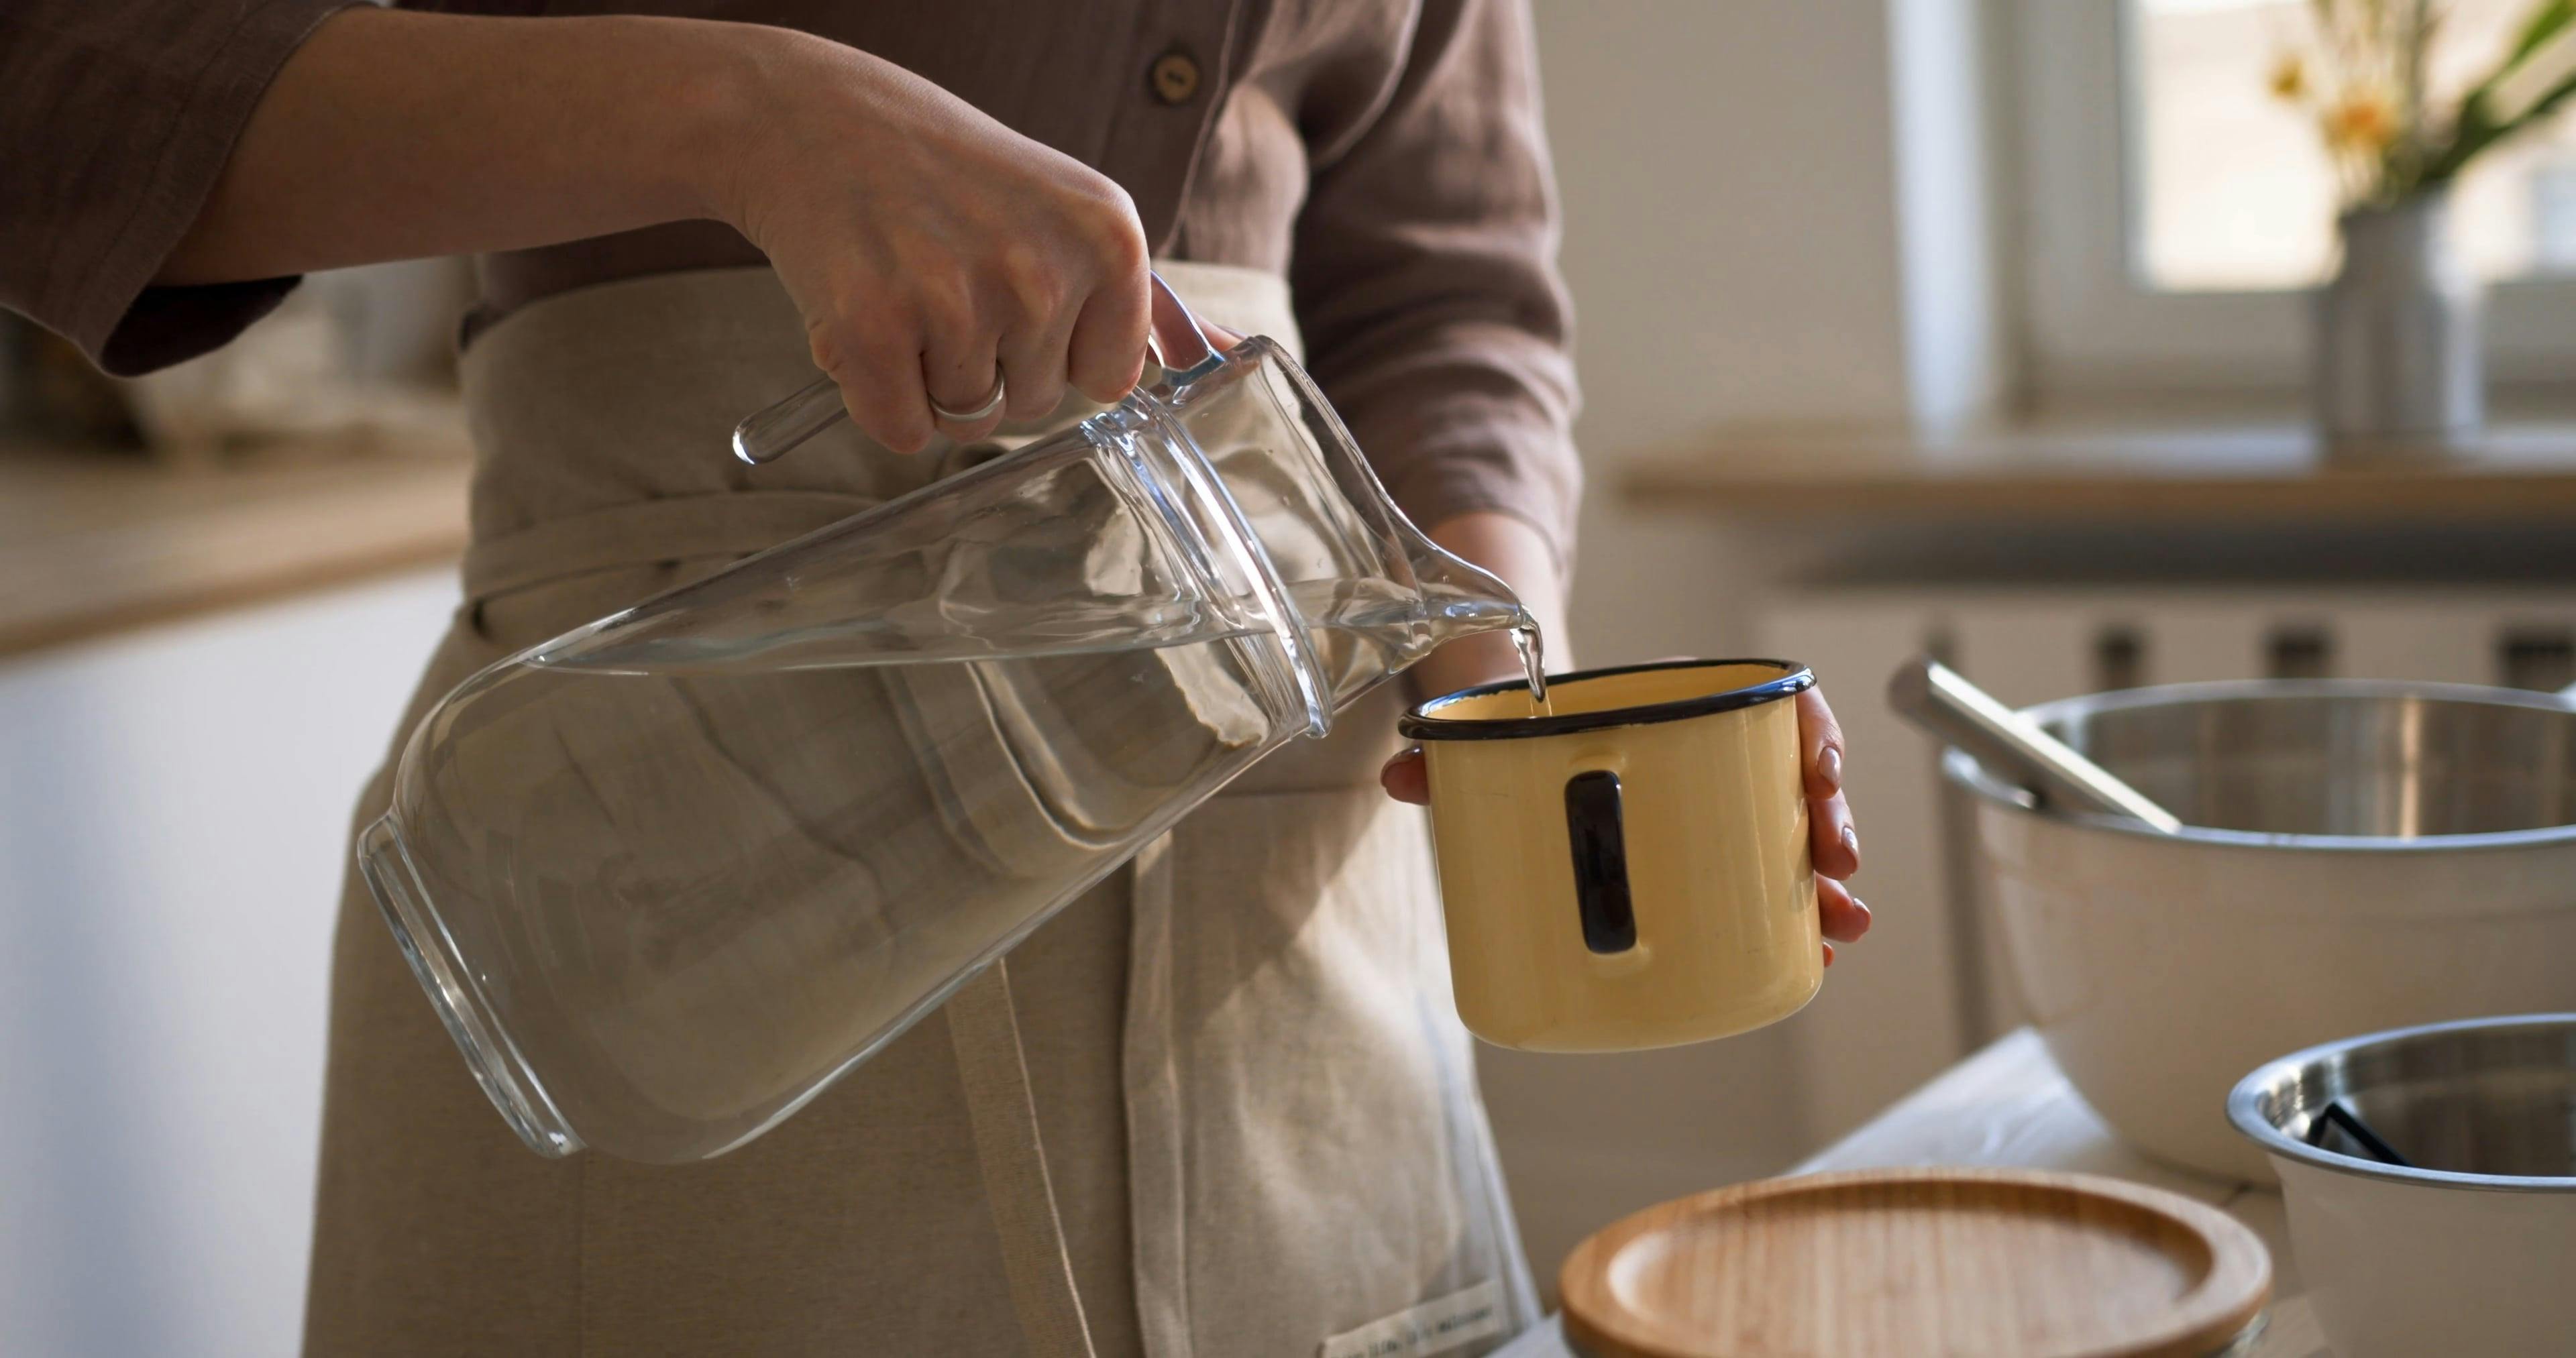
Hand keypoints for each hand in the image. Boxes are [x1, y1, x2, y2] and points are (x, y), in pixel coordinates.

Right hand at [719, 30, 1153, 452]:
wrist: (813, 120)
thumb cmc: (949, 177)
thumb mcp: (1069, 213)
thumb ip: (1147, 302)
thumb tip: (1239, 362)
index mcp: (1110, 237)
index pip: (1109, 380)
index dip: (1055, 350)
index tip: (1015, 290)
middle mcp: (1043, 268)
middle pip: (1038, 405)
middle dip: (989, 363)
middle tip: (946, 276)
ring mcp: (956, 300)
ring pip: (970, 422)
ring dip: (931, 378)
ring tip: (906, 288)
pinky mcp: (873, 330)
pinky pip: (903, 432)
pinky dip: (878, 398)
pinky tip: (866, 320)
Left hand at [1381, 682, 1869, 964]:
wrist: (1525, 742)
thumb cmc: (1530, 730)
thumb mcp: (1501, 731)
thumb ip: (1453, 754)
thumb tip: (1403, 775)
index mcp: (1683, 707)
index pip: (1772, 707)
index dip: (1811, 737)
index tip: (1821, 772)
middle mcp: (1718, 752)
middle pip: (1799, 778)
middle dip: (1832, 824)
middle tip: (1838, 866)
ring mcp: (1722, 806)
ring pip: (1797, 837)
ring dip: (1828, 883)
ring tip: (1843, 924)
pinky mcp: (1711, 856)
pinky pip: (1770, 882)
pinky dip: (1798, 917)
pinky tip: (1816, 956)